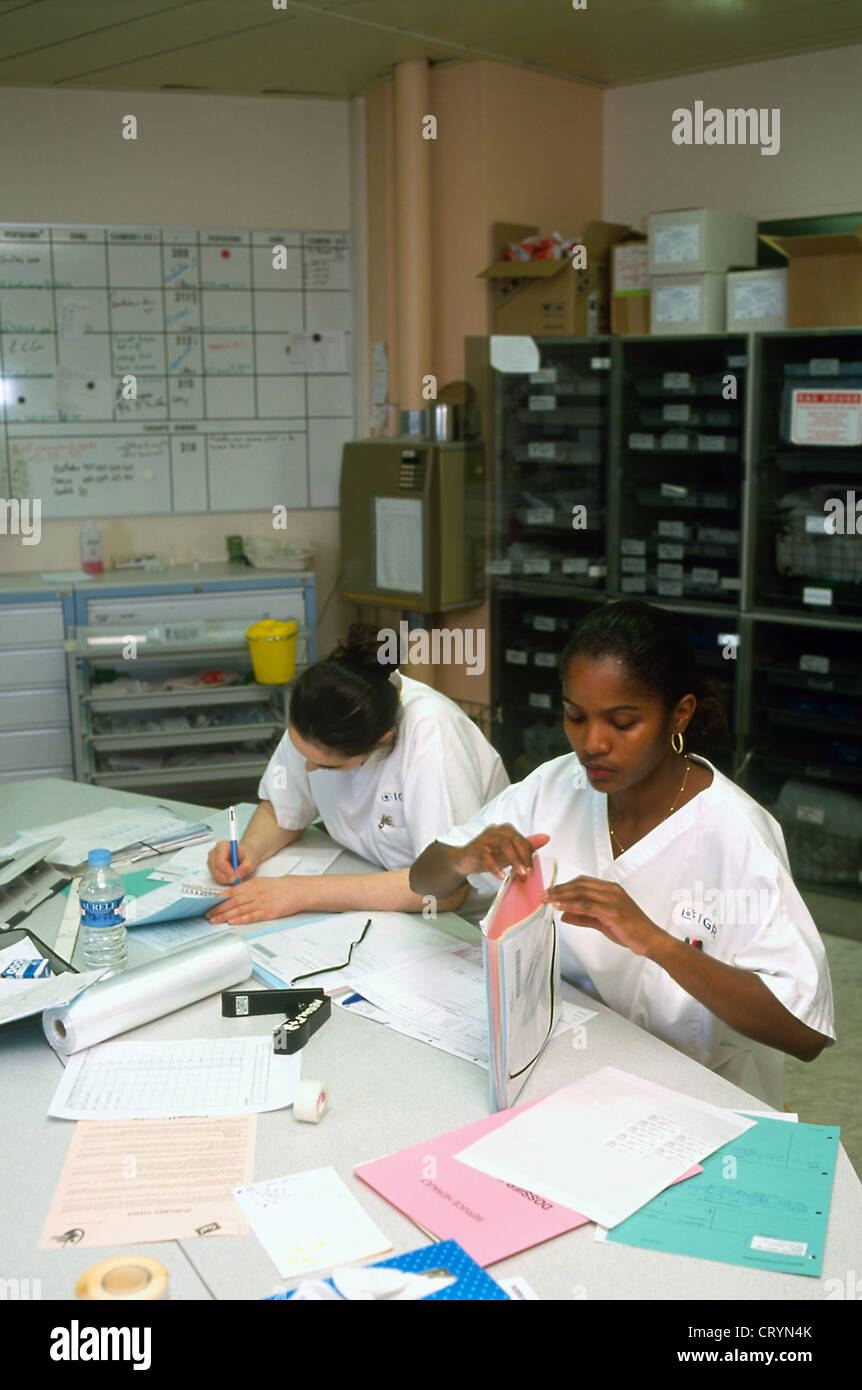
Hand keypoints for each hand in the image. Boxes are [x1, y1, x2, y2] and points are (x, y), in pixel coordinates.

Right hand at [207, 840, 257, 885]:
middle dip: (227, 878)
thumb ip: (247, 866)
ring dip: (226, 880)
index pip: (220, 861)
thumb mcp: (251, 859)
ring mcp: (211, 861)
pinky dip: (225, 880)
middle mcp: (213, 853)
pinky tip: (232, 877)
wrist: (244, 856)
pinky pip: (216, 878)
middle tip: (237, 881)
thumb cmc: (246, 856)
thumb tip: (239, 874)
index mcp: (222, 846)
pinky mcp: (212, 868)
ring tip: (237, 878)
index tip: (236, 878)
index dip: (227, 871)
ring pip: (215, 875)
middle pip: (215, 869)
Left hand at [207, 874, 310, 925]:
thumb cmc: (279, 887)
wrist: (296, 891)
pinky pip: (251, 916)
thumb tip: (233, 894)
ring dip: (225, 916)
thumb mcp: (262, 882)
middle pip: (233, 902)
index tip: (209, 904)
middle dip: (218, 909)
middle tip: (208, 914)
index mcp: (253, 884)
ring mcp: (261, 903)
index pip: (232, 891)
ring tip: (214, 920)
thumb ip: (248, 888)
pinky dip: (240, 919)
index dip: (219, 899)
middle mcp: (255, 893)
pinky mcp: (268, 912)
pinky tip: (232, 922)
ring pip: (239, 910)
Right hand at [448, 826, 549, 881]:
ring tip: (519, 874)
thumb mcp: (509, 852)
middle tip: (528, 873)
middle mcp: (496, 830)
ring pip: (502, 844)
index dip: (529, 855)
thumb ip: (526, 845)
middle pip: (514, 839)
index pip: (522, 839)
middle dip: (523, 857)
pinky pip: (486, 856)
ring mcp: (484, 838)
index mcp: (506, 830)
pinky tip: (500, 876)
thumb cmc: (488, 855)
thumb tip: (546, 838)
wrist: (463, 860)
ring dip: (513, 860)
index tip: (532, 871)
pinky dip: (494, 866)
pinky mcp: (475, 849)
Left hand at [541, 876, 662, 956]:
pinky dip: (571, 905)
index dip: (565, 885)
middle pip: (580, 884)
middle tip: (543, 894)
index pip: (583, 881)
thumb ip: (583, 917)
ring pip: (582, 892)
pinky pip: (588, 905)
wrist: (649, 939)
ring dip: (562, 895)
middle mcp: (611, 890)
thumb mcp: (602, 922)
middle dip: (559, 888)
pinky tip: (560, 906)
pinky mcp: (613, 911)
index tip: (550, 890)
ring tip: (547, 899)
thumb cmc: (629, 930)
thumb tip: (563, 914)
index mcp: (610, 889)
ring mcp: (613, 899)